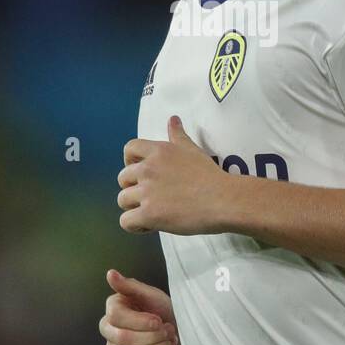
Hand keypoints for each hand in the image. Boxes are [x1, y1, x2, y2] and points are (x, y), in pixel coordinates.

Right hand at [100, 269, 185, 344]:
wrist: (184, 335)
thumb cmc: (167, 312)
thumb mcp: (153, 296)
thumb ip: (130, 286)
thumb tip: (110, 273)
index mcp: (113, 309)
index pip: (116, 315)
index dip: (141, 320)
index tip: (160, 320)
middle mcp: (109, 330)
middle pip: (123, 338)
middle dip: (152, 336)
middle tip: (169, 331)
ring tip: (169, 342)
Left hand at [117, 115, 226, 235]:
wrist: (222, 199)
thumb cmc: (209, 175)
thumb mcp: (192, 149)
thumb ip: (178, 135)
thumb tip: (173, 119)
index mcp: (158, 151)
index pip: (129, 149)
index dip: (130, 161)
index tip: (141, 172)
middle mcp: (148, 169)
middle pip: (122, 178)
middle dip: (133, 187)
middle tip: (151, 196)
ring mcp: (147, 192)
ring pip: (122, 200)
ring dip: (134, 207)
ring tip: (151, 212)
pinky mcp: (149, 214)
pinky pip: (126, 221)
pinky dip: (135, 225)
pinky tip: (150, 225)